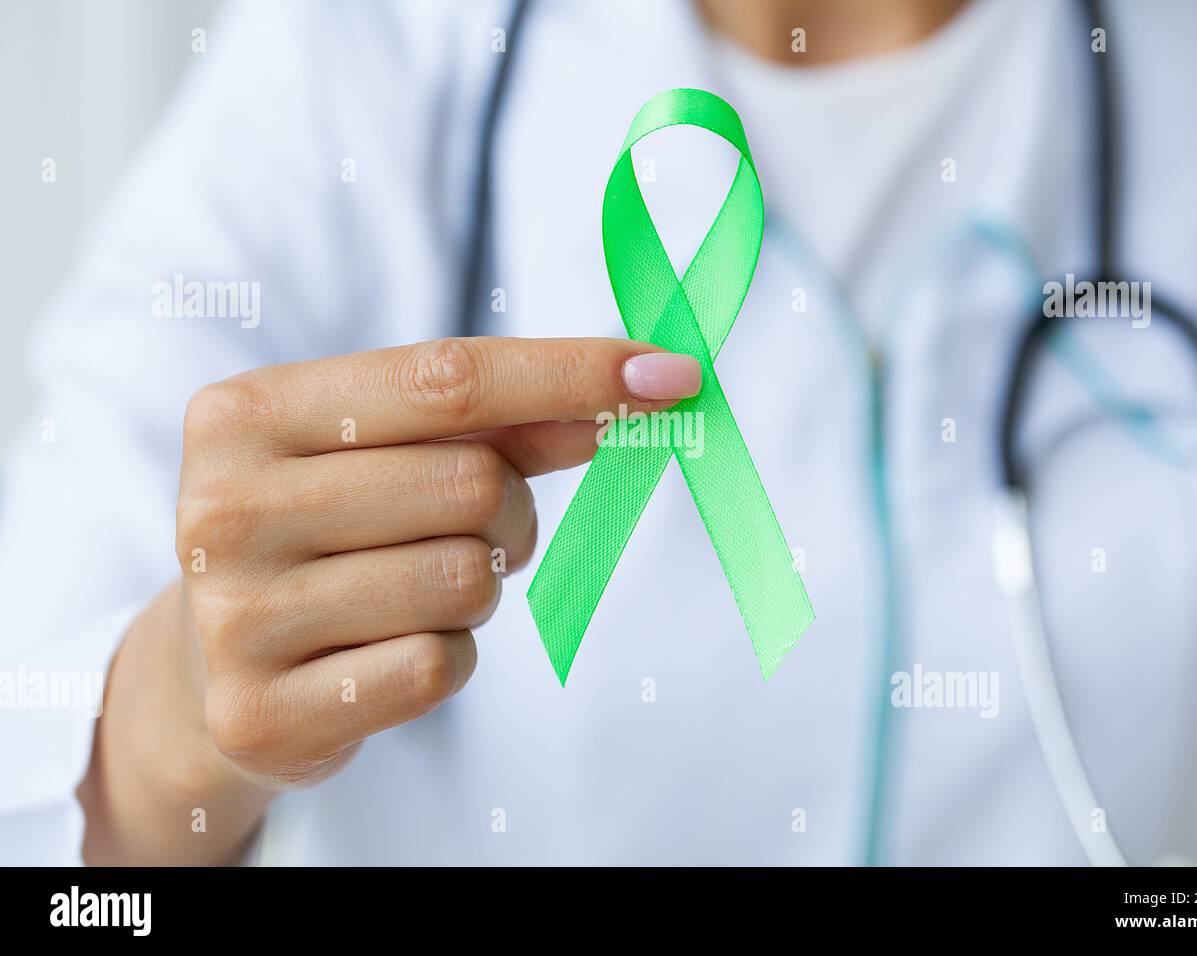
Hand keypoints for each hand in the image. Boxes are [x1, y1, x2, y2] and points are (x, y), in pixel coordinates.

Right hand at [79, 337, 699, 862]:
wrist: (211, 659)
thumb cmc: (325, 526)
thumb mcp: (384, 450)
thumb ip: (503, 420)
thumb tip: (641, 392)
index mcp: (246, 413)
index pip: (447, 379)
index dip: (573, 374)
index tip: (672, 377)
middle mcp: (226, 508)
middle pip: (473, 484)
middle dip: (511, 509)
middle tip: (478, 526)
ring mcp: (237, 616)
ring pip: (468, 580)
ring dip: (480, 585)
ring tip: (418, 587)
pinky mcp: (266, 711)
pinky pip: (440, 666)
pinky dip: (450, 654)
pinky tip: (390, 648)